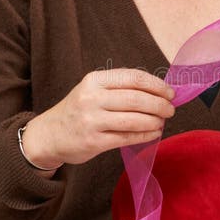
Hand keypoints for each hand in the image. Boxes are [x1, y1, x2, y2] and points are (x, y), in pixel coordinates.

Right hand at [19, 68, 175, 168]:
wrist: (49, 135)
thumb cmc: (78, 110)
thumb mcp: (92, 90)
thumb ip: (120, 88)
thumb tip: (158, 91)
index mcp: (94, 80)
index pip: (133, 78)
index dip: (156, 85)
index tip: (170, 92)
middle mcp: (92, 98)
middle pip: (136, 99)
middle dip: (159, 104)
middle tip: (170, 109)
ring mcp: (92, 120)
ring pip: (133, 120)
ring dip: (154, 121)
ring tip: (162, 121)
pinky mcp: (94, 142)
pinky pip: (127, 137)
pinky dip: (145, 135)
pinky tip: (154, 133)